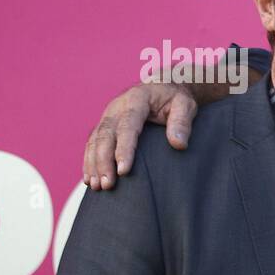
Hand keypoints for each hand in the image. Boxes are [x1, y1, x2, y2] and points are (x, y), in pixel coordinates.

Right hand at [83, 82, 197, 189]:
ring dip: (93, 164)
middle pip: (105, 135)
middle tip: (107, 185)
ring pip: (95, 141)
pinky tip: (89, 179)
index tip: (124, 171)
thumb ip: (182, 122)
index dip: (124, 149)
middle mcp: (117, 107)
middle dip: (104, 161)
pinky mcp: (104, 125)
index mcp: (136, 100)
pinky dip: (89, 161)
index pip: (128, 126)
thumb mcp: (185, 105)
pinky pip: (92, 144)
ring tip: (96, 186)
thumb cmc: (175, 99)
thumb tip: (178, 144)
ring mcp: (108, 116)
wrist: (162, 87)